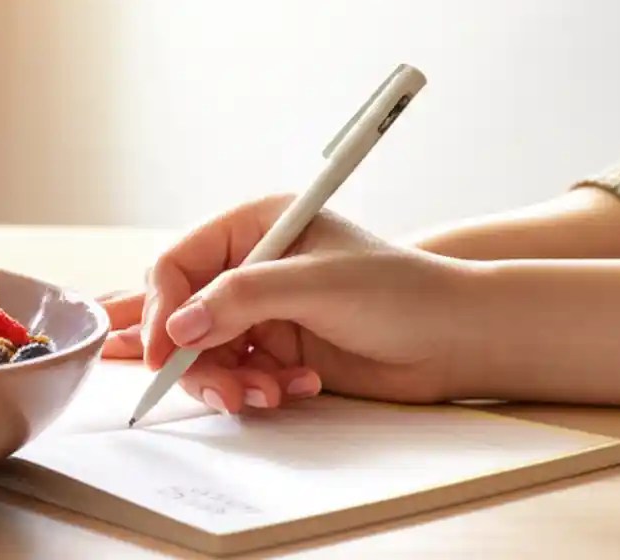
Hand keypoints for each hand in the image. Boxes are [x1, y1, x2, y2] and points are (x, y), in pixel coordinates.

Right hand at [100, 194, 466, 412]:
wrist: (456, 340)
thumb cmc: (400, 293)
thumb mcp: (316, 285)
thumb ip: (240, 300)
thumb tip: (177, 328)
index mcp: (254, 226)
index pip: (178, 264)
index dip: (164, 308)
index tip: (164, 352)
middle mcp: (250, 266)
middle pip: (182, 313)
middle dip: (194, 356)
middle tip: (219, 389)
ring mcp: (261, 311)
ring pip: (204, 352)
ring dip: (227, 379)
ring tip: (265, 394)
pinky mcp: (275, 349)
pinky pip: (236, 374)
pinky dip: (256, 388)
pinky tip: (297, 386)